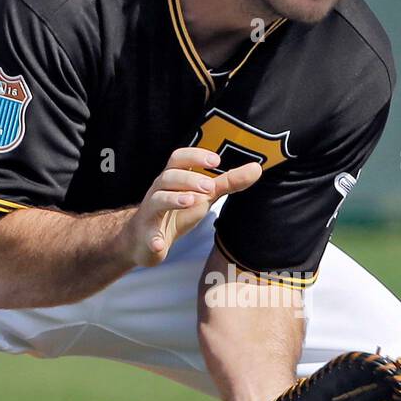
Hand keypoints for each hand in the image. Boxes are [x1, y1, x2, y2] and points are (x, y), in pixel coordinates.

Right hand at [122, 147, 261, 268]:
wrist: (143, 241)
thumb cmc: (176, 213)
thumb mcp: (204, 196)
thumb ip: (227, 182)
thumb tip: (257, 168)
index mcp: (173, 179)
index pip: (179, 159)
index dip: (196, 156)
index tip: (216, 160)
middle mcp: (159, 192)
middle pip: (168, 176)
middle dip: (189, 179)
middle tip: (210, 187)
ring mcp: (151, 214)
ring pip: (156, 200)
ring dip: (173, 199)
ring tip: (190, 201)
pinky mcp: (147, 236)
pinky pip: (148, 237)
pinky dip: (154, 240)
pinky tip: (159, 245)